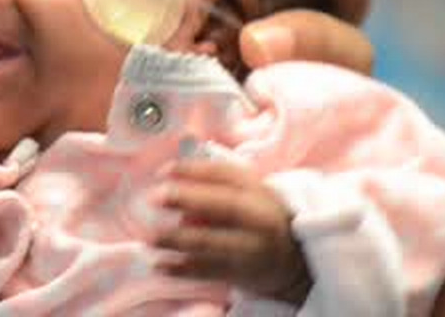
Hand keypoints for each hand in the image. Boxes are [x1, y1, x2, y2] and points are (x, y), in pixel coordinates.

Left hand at [153, 160, 311, 305]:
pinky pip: (207, 271)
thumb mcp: (248, 190)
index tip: (163, 171)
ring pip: (213, 243)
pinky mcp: (239, 274)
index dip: (193, 171)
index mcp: (256, 193)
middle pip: (223, 207)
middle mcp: (256, 220)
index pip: (225, 176)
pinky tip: (160, 264)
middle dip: (188, 200)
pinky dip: (182, 269)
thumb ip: (216, 178)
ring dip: (178, 240)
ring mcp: (250, 249)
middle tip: (154, 197)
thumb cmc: (259, 214)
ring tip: (151, 238)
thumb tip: (174, 174)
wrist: (293, 259)